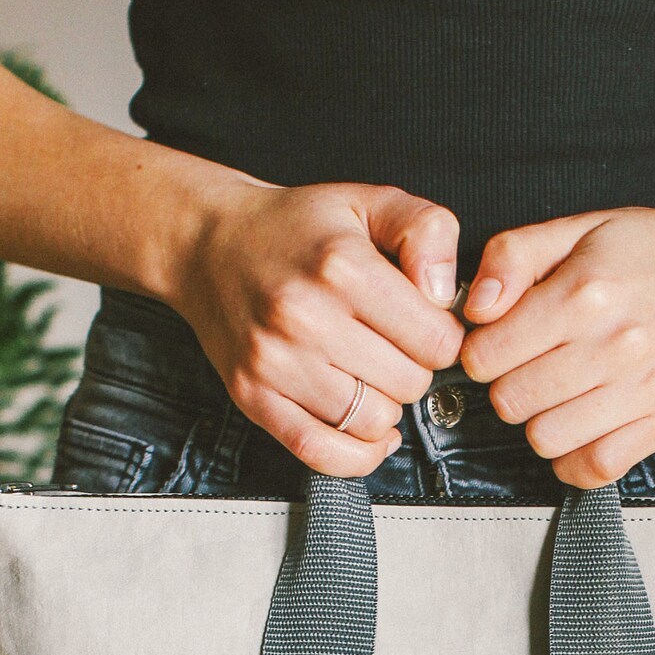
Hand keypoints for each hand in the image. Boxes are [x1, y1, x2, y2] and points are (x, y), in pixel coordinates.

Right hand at [171, 177, 464, 476]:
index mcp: (343, 268)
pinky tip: (367, 430)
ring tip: (370, 376)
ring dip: (385, 408)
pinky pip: (323, 453)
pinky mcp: (253, 397)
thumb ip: (427, 231)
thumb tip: (445, 294)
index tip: (425, 327)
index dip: (443, 337)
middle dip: (414, 370)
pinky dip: (357, 454)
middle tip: (392, 347)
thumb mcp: (370, 201)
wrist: (209, 243)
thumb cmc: (295, 227)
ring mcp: (276, 363)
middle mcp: (305, 318)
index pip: (437, 341)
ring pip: (372, 422)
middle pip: (409, 385)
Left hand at [459, 195, 654, 487]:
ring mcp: (642, 391)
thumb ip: (512, 256)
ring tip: (561, 392)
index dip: (482, 350)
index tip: (501, 342)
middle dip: (509, 384)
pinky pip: (594, 468)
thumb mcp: (579, 228)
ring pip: (544, 439)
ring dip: (541, 421)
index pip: (485, 355)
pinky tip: (582, 425)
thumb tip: (475, 308)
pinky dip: (576, 456)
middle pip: (509, 402)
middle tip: (532, 365)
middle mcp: (613, 346)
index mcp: (583, 294)